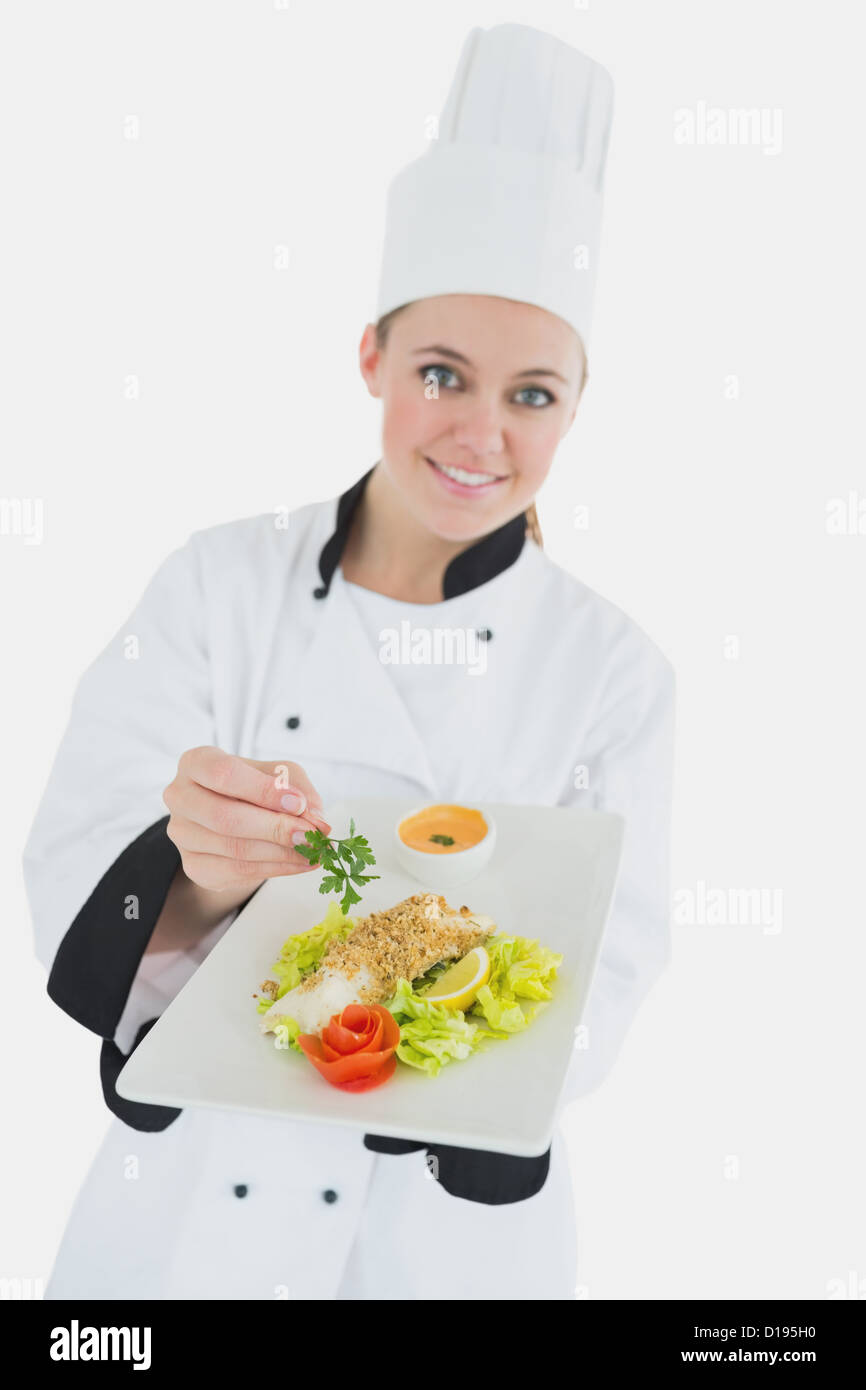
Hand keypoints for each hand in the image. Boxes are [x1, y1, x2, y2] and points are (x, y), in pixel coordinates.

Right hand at [163, 745, 331, 896]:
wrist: (233, 817)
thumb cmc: (253, 787)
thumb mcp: (278, 773)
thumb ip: (297, 787)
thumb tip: (314, 818)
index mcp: (196, 762)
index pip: (224, 774)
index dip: (263, 791)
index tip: (299, 803)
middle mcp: (180, 797)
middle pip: (225, 817)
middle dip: (275, 828)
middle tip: (311, 835)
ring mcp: (183, 834)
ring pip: (234, 849)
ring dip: (281, 853)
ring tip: (313, 851)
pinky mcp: (193, 866)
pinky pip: (236, 871)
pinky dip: (275, 868)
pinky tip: (299, 863)